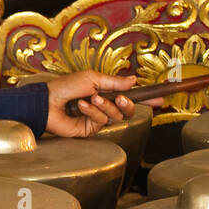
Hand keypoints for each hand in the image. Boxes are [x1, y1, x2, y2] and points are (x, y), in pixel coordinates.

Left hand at [44, 70, 162, 136]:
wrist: (48, 101)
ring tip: (91, 98)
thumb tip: (134, 80)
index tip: (160, 99)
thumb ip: (114, 82)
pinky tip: (81, 106)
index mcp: (105, 91)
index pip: (130, 96)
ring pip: (116, 115)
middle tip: (120, 98)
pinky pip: (102, 121)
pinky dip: (93, 112)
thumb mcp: (92, 78)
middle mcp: (104, 106)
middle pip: (128, 110)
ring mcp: (97, 118)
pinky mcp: (90, 129)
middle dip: (127, 104)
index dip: (146, 98)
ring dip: (105, 105)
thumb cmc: (66, 86)